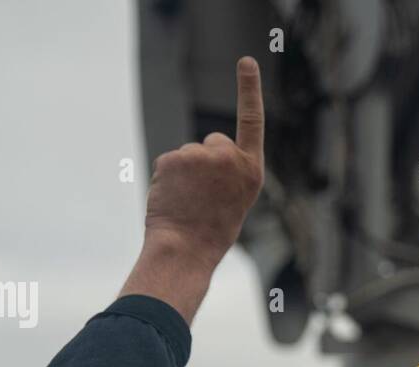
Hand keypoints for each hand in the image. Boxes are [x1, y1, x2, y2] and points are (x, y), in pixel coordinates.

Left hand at [119, 56, 264, 323]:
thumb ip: (229, 174)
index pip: (252, 121)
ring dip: (183, 175)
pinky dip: (166, 180)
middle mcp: (230, 158)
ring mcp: (201, 156)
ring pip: (188, 155)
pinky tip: (172, 200)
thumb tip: (206, 160)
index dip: (249, 89)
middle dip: (204, 162)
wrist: (186, 251)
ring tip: (187, 203)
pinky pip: (168, 163)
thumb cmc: (210, 235)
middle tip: (202, 197)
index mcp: (251, 172)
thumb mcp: (234, 202)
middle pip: (212, 143)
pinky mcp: (175, 158)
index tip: (246, 63)